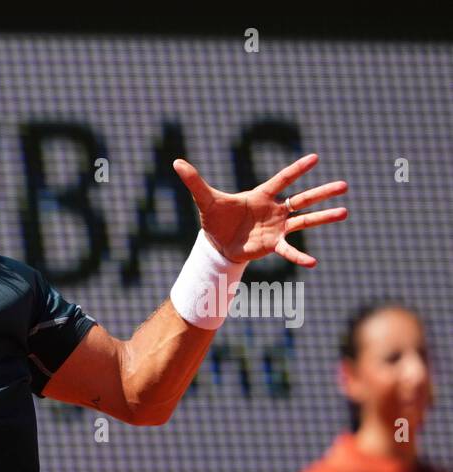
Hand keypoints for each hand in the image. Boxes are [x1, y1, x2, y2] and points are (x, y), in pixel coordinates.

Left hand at [173, 153, 347, 267]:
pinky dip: (300, 256)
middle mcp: (275, 209)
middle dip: (322, 192)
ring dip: (324, 217)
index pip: (282, 179)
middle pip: (302, 198)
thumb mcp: (206, 200)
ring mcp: (277, 227)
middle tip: (345, 185)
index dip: (297, 169)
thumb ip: (194, 181)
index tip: (315, 158)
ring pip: (305, 221)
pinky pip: (290, 250)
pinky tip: (313, 262)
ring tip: (345, 212)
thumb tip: (176, 163)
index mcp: (262, 195)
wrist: (217, 244)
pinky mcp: (273, 244)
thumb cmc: (216, 218)